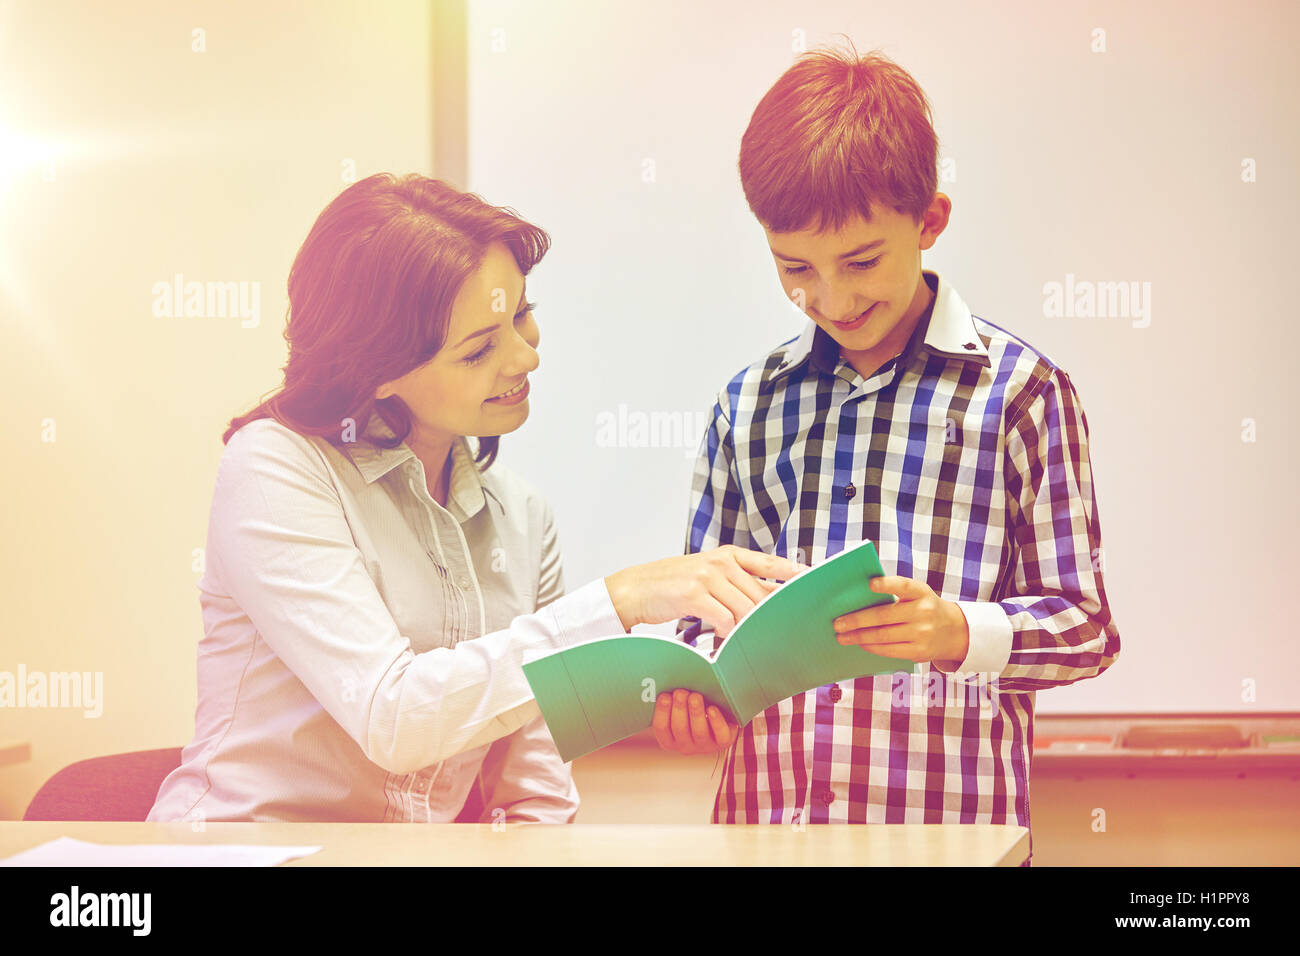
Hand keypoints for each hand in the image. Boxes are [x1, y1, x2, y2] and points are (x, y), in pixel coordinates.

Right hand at [605, 545, 808, 638]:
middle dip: (773, 615)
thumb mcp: (708, 575)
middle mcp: (721, 562)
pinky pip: (724, 619)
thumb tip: (770, 600)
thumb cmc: (672, 585)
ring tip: (754, 643)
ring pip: (745, 609)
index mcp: (728, 554)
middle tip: (786, 632)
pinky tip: (725, 641)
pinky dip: (728, 634)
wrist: (634, 589)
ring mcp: (708, 576)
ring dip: (750, 629)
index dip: (794, 574)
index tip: (815, 582)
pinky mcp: (694, 594)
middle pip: (761, 593)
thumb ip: (737, 584)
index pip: (771, 563)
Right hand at [651, 689, 737, 754]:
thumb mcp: (680, 706)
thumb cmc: (693, 708)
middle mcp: (685, 746)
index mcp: (670, 739)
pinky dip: (716, 722)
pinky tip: (712, 709)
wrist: (720, 719)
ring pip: (699, 731)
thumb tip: (666, 679)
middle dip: (679, 709)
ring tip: (695, 696)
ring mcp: (704, 746)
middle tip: (681, 692)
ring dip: (696, 712)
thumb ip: (672, 698)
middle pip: (680, 729)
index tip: (665, 695)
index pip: (661, 728)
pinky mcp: (723, 742)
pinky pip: (720, 735)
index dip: (662, 712)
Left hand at [831, 576, 969, 666]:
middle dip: (857, 620)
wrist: (952, 630)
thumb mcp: (917, 594)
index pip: (904, 586)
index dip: (887, 585)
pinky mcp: (919, 652)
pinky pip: (889, 650)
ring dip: (859, 636)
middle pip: (884, 616)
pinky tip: (860, 643)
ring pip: (883, 636)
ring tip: (842, 636)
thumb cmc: (922, 606)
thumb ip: (894, 593)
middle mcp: (924, 612)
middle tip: (837, 623)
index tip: (870, 584)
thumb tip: (856, 600)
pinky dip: (871, 647)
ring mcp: (923, 633)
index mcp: (921, 592)